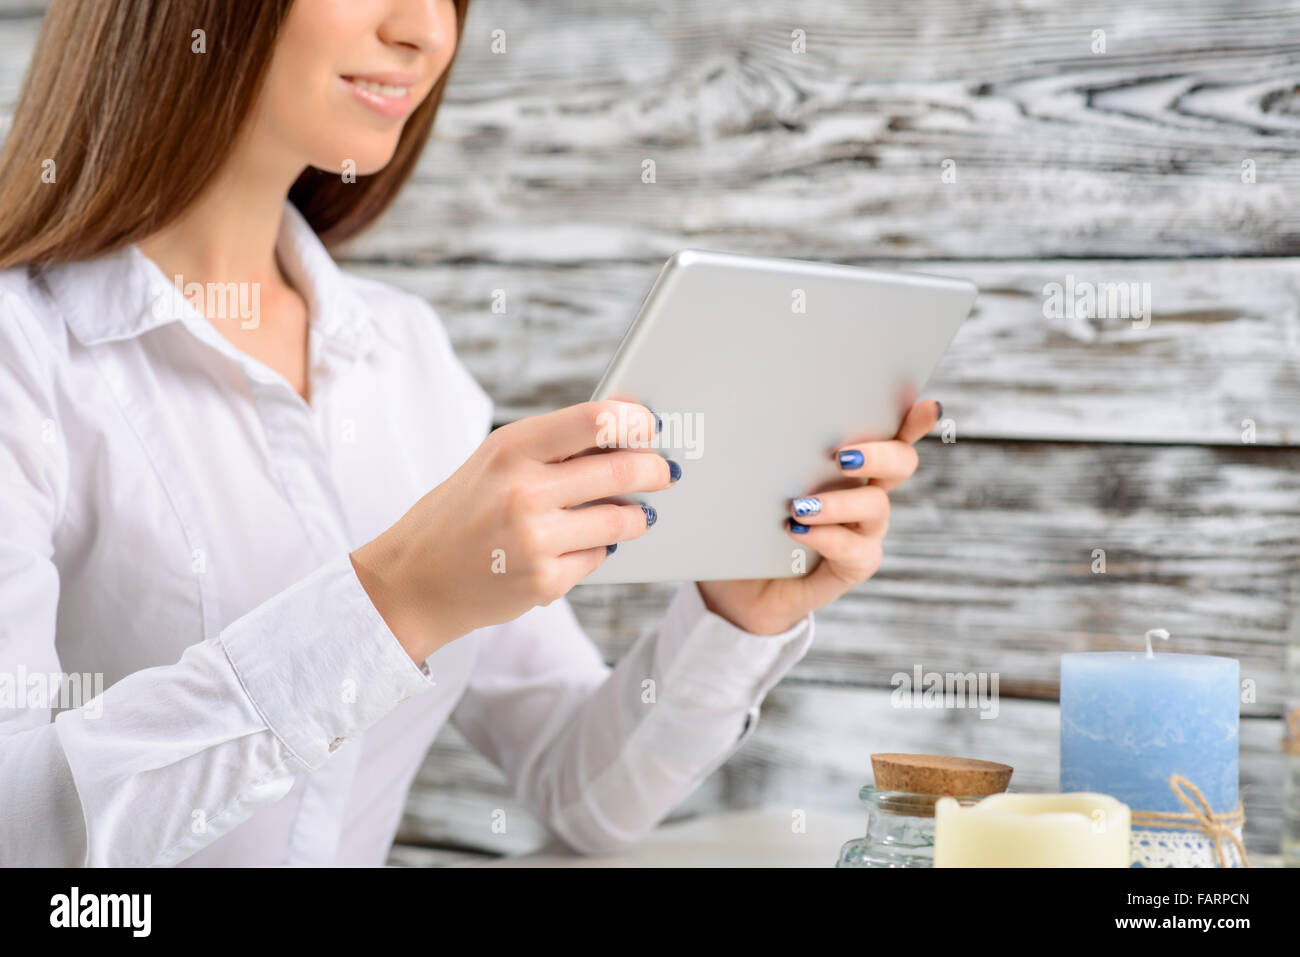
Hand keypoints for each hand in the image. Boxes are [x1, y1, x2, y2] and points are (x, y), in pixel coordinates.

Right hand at [351, 401, 671, 662]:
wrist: (414, 580)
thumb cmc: (463, 510)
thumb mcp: (495, 461)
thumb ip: (556, 442)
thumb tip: (627, 417)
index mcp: (511, 449)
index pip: (596, 419)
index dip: (637, 421)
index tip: (651, 426)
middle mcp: (524, 492)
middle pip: (623, 468)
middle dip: (656, 469)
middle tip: (666, 471)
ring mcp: (536, 540)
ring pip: (623, 520)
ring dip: (637, 516)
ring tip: (635, 514)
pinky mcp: (545, 582)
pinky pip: (600, 558)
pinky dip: (597, 551)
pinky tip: (575, 546)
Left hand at [696, 399, 942, 633]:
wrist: (739, 584)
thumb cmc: (747, 518)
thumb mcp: (753, 477)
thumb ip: (767, 448)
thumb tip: (751, 412)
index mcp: (853, 462)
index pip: (893, 433)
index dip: (914, 420)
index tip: (926, 405)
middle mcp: (867, 491)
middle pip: (901, 463)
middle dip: (879, 455)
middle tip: (842, 456)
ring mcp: (864, 530)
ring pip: (876, 506)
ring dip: (838, 501)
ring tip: (799, 505)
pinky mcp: (852, 565)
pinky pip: (856, 550)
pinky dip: (827, 537)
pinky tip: (798, 531)